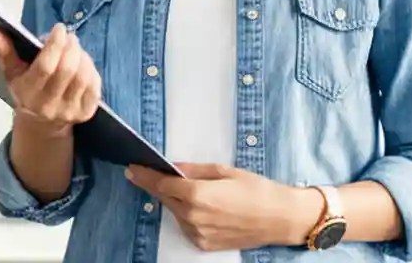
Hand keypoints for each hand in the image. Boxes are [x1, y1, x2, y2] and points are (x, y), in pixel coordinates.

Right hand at [0, 23, 100, 135]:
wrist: (42, 122)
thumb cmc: (26, 91)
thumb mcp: (11, 73)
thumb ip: (3, 51)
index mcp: (29, 93)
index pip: (45, 67)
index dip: (55, 44)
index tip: (59, 29)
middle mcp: (49, 105)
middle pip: (67, 69)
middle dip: (71, 47)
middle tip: (69, 36)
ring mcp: (69, 111)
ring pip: (83, 75)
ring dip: (82, 55)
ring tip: (74, 48)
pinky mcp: (86, 112)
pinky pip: (94, 84)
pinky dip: (91, 68)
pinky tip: (83, 62)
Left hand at [125, 162, 317, 251]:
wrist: (280, 218)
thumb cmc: (256, 190)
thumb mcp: (223, 171)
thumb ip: (193, 170)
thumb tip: (172, 167)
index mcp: (197, 195)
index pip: (160, 184)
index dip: (143, 175)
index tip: (132, 168)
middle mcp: (193, 217)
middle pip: (164, 198)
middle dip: (156, 185)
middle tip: (149, 172)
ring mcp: (198, 233)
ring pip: (175, 212)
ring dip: (175, 200)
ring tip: (188, 190)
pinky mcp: (203, 244)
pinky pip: (186, 225)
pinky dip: (186, 214)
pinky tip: (200, 206)